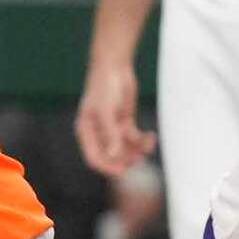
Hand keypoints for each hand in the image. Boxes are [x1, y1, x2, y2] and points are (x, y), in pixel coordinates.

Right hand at [74, 57, 154, 177]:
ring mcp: (112, 129)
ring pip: (125, 150)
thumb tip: (114, 155)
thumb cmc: (104, 87)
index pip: (94, 158)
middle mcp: (98, 133)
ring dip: (137, 151)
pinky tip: (151, 137)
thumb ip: (110, 133)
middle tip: (138, 158)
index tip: (122, 171)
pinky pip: (134, 139)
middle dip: (125, 159)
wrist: (113, 67)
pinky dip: (143, 141)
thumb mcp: (106, 111)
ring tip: (147, 143)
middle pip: (112, 157)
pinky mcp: (124, 123)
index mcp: (87, 132)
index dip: (107, 167)